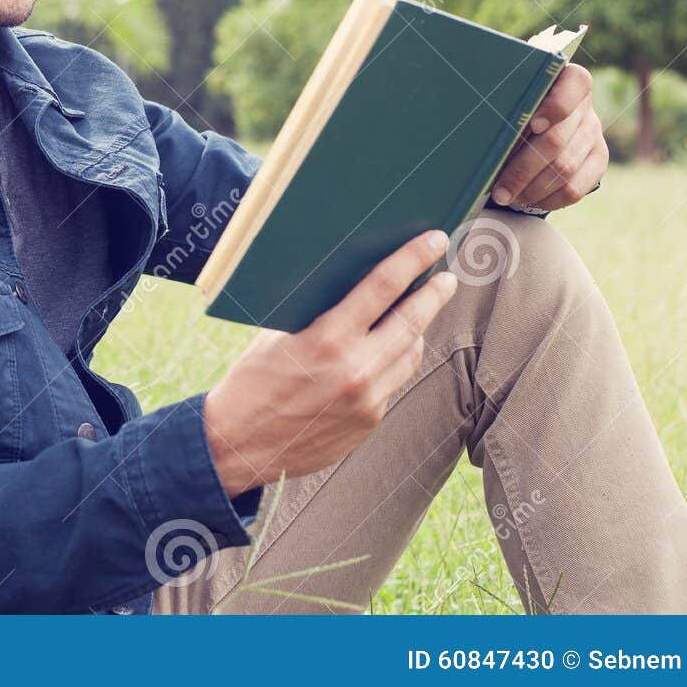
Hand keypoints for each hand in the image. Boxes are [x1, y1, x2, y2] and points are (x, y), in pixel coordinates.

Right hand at [202, 230, 460, 497]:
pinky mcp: (369, 423)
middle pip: (412, 321)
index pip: (383, 287)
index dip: (413, 259)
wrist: (239, 445)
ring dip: (417, 330)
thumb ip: (318, 314)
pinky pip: (392, 383)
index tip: (433, 241)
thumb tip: (352, 286)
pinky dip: (391, 362)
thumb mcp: (277, 336)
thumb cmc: (252, 380)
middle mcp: (355, 370)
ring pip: (409, 354)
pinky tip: (383, 352)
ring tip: (419, 312)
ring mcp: (367, 400)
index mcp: (327, 339)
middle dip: (434, 294)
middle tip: (447, 277)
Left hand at [490, 62, 606, 211]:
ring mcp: (594, 133)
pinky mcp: (598, 159)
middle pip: (556, 140)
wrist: (540, 123)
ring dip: (531, 189)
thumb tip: (481, 137)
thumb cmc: (515, 109)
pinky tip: (528, 201)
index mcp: (566, 80)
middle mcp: (584, 107)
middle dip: (522, 170)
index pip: (575, 84)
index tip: (533, 125)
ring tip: (506, 197)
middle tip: (498, 189)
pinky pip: (576, 188)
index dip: (555, 106)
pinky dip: (549, 199)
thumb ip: (506, 111)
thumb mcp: (511, 102)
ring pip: (564, 169)